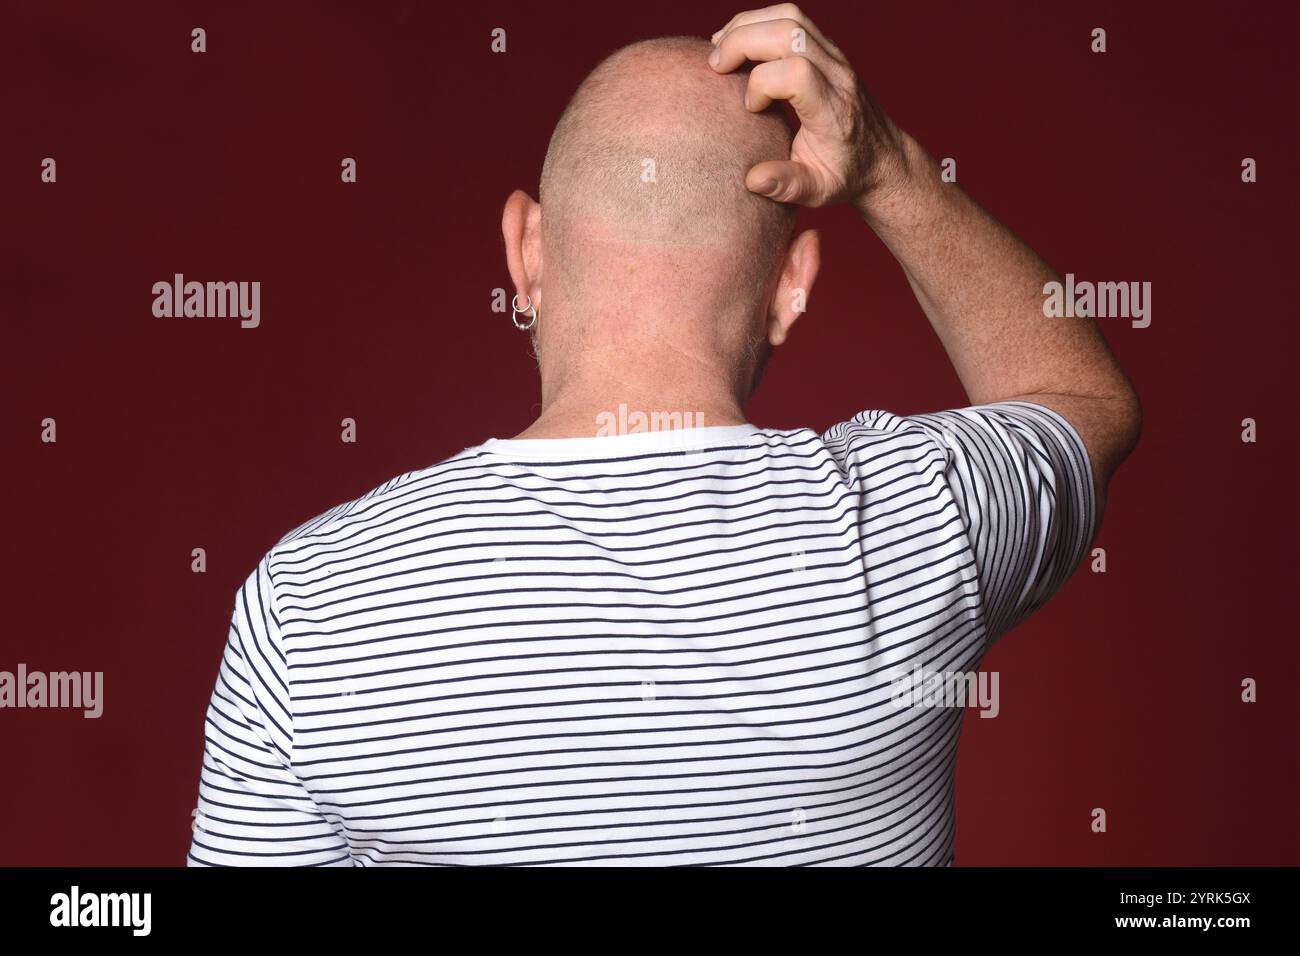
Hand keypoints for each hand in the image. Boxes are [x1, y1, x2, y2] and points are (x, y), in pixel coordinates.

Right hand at [709, 4, 907, 211]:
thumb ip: (786, 186)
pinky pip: (792, 19)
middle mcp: (838, 75)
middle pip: (788, 32)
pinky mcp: (828, 49)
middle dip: (742, 41)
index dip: (762, 84)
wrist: (883, 159)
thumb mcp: (818, 191)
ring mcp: (835, 57)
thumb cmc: (846, 176)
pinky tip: (739, 45)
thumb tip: (753, 180)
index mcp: (834, 111)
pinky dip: (759, 24)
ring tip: (720, 47)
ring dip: (747, 24)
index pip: (797, 73)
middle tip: (714, 65)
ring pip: (789, 17)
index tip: (751, 109)